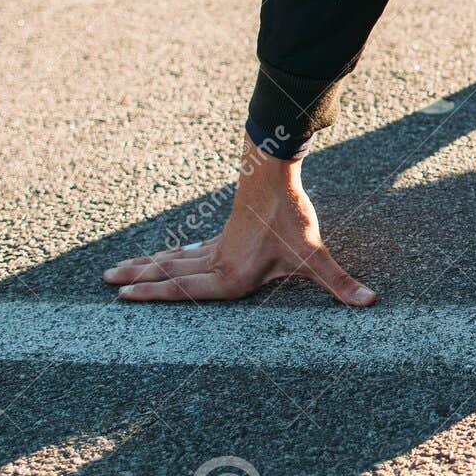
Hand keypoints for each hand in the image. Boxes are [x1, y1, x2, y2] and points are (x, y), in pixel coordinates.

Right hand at [102, 141, 376, 305]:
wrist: (273, 173)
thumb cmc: (290, 217)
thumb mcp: (314, 254)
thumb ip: (338, 282)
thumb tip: (369, 302)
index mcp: (229, 276)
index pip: (183, 290)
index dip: (152, 295)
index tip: (121, 297)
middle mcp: (216, 262)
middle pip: (170, 274)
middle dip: (139, 281)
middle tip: (106, 283)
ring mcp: (217, 245)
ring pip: (176, 259)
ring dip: (149, 265)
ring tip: (119, 269)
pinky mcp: (224, 231)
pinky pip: (190, 248)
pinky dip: (173, 254)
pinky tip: (167, 255)